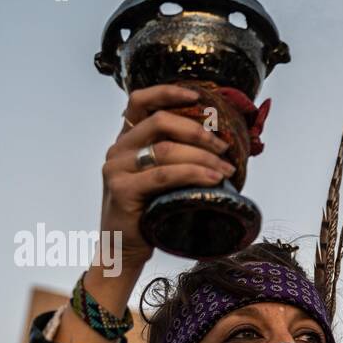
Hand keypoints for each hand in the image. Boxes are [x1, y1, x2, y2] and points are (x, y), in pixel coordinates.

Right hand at [100, 84, 235, 268]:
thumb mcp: (163, 180)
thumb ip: (178, 159)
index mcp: (126, 141)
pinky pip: (163, 175)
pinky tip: (213, 180)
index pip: (139, 101)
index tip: (198, 95)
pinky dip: (192, 174)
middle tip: (224, 148)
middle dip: (198, 131)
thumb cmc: (151, 214)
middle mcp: (117, 149)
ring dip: (203, 157)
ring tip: (226, 170)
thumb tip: (222, 147)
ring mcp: (116, 168)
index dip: (168, 92)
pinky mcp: (121, 189)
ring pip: (165, 149)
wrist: (124, 250)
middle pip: (160, 122)